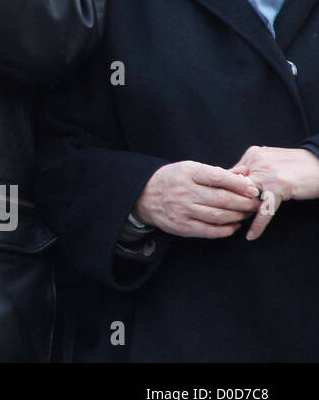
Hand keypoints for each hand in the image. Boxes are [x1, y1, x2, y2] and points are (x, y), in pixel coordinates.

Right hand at [132, 160, 259, 237]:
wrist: (144, 196)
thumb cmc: (173, 180)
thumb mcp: (190, 168)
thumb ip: (218, 172)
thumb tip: (245, 172)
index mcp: (187, 172)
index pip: (218, 178)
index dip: (239, 184)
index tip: (254, 189)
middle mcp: (184, 191)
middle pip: (222, 199)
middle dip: (244, 203)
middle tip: (256, 204)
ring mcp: (182, 210)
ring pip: (218, 216)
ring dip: (238, 216)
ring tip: (246, 214)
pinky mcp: (181, 226)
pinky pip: (210, 231)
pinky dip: (226, 229)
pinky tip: (233, 225)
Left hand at [229, 145, 318, 239]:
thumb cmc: (298, 167)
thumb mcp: (271, 161)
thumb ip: (253, 169)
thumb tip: (232, 182)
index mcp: (253, 155)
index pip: (230, 175)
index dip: (225, 191)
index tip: (219, 203)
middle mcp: (256, 161)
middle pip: (234, 186)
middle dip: (230, 203)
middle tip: (226, 216)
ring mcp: (267, 173)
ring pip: (246, 197)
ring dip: (242, 212)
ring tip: (236, 224)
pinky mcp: (278, 186)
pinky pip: (264, 209)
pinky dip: (258, 224)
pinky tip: (252, 235)